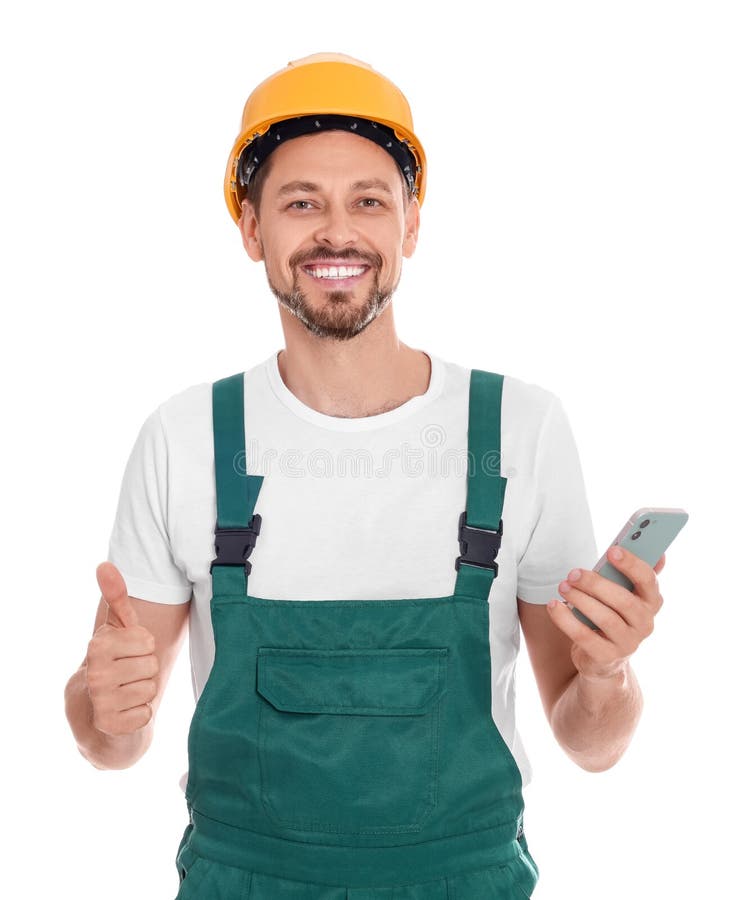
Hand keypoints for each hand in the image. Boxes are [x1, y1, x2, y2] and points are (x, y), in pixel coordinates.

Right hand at [85, 562, 158, 735]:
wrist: (98, 713)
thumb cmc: (117, 664)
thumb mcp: (118, 630)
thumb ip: (116, 598)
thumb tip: (104, 564)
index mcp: (98, 645)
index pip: (147, 640)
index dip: (145, 647)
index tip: (129, 653)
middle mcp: (94, 672)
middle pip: (152, 664)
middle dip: (147, 670)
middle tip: (129, 675)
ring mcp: (100, 700)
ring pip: (151, 689)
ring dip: (145, 692)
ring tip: (127, 692)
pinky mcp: (109, 724)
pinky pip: (147, 713)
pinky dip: (141, 714)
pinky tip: (126, 712)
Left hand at [547, 548, 665, 679]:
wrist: (604, 659)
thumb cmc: (612, 614)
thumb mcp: (622, 594)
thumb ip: (633, 574)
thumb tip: (658, 552)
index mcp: (651, 602)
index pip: (649, 581)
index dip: (632, 565)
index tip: (612, 551)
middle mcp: (645, 624)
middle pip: (624, 601)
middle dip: (596, 584)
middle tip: (573, 573)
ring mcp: (628, 643)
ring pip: (605, 618)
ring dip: (580, 599)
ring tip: (563, 586)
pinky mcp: (606, 657)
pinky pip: (585, 636)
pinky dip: (566, 619)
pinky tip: (554, 605)